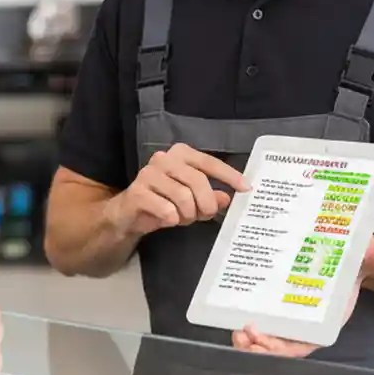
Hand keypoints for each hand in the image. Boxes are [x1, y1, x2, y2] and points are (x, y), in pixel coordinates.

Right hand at [105, 142, 250, 237]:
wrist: (128, 215)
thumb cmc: (163, 202)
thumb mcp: (192, 200)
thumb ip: (210, 196)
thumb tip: (228, 198)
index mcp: (180, 154)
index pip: (209, 162)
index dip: (229, 176)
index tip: (246, 188)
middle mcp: (163, 159)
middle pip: (197, 180)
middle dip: (206, 203)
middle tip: (206, 215)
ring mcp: (148, 174)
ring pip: (182, 196)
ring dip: (188, 213)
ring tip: (184, 218)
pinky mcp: (137, 192)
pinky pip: (165, 208)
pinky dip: (172, 218)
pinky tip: (169, 220)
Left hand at [231, 238, 373, 357]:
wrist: (343, 248)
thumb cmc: (354, 259)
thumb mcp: (366, 255)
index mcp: (325, 320)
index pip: (301, 344)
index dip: (281, 347)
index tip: (262, 340)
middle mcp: (304, 321)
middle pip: (278, 345)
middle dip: (259, 346)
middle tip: (243, 334)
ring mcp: (288, 313)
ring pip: (266, 336)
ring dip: (249, 340)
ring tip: (236, 331)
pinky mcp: (276, 301)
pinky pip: (260, 318)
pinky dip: (247, 322)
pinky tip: (233, 314)